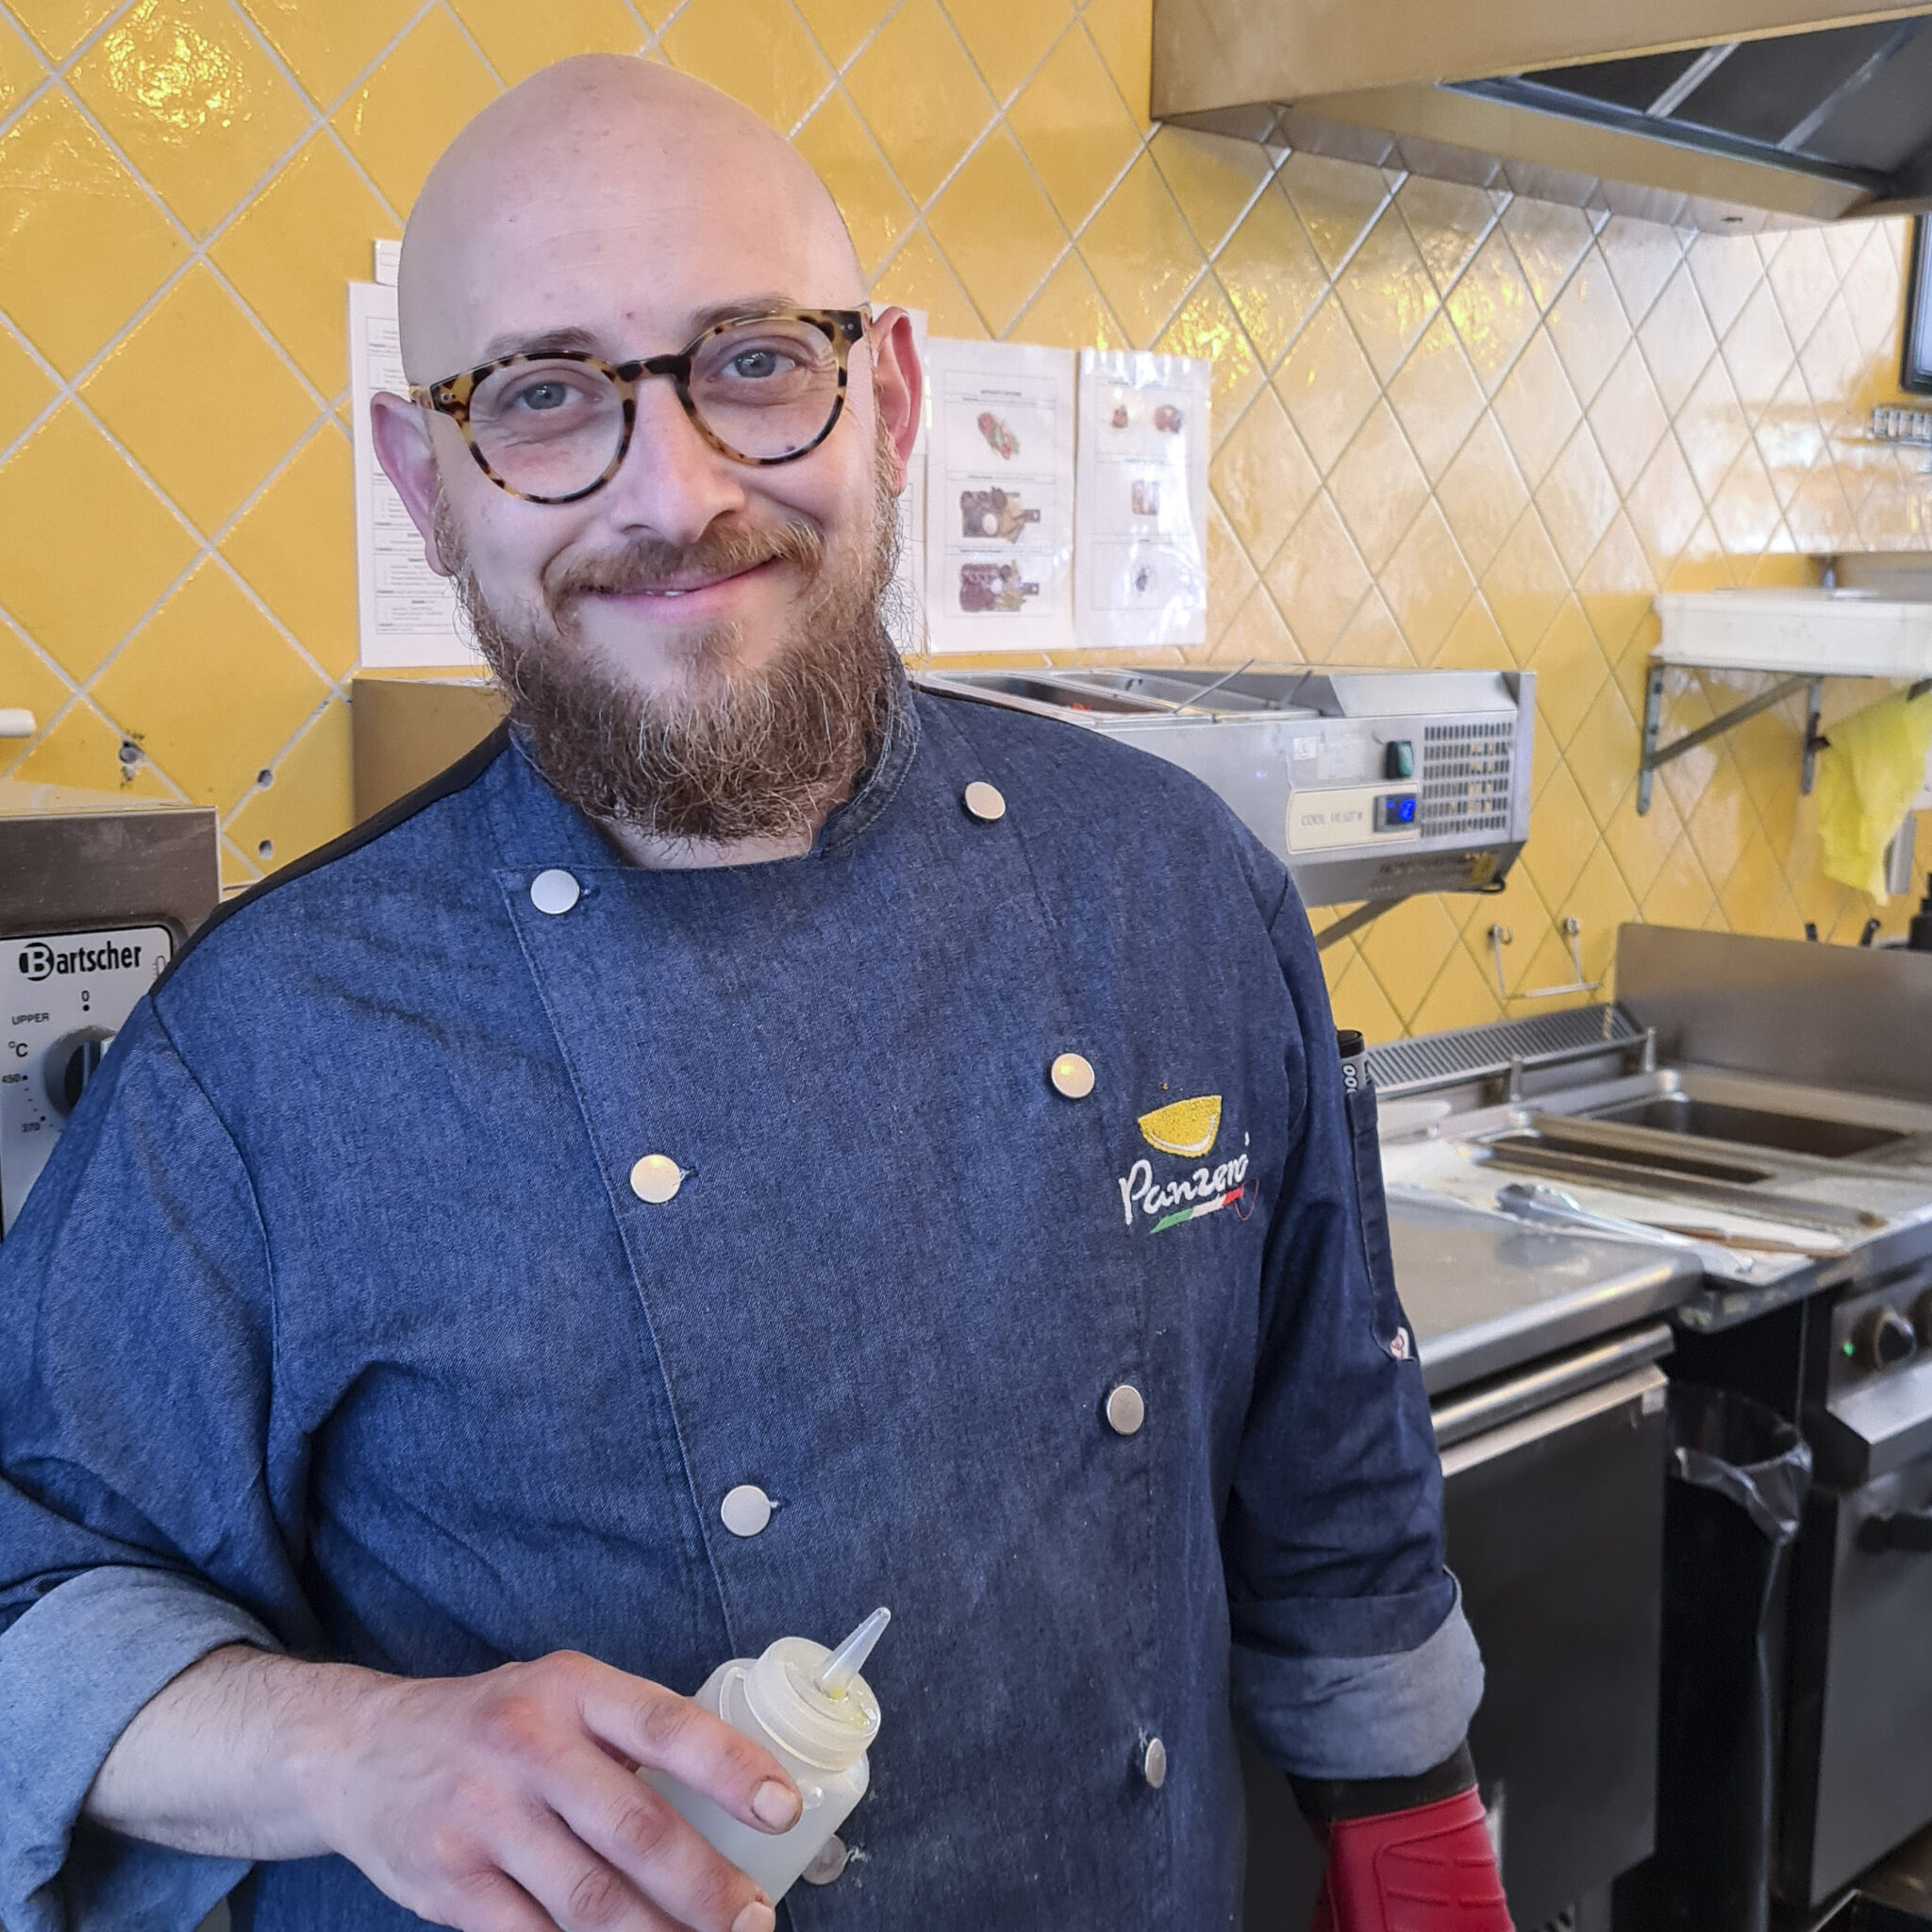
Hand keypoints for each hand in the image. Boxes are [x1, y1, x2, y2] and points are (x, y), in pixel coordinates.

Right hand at [300, 1650, 800, 1931]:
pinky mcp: (450, 1886)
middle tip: (754, 1920)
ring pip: (590, 1901)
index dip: (730, 1769)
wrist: (361, 1751)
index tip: (783, 1809)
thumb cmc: (492, 1726)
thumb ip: (630, 1737)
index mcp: (573, 1689)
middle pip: (634, 1830)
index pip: (667, 1726)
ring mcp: (485, 1819)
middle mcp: (529, 1747)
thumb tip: (730, 1799)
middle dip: (705, 1886)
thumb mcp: (561, 1696)